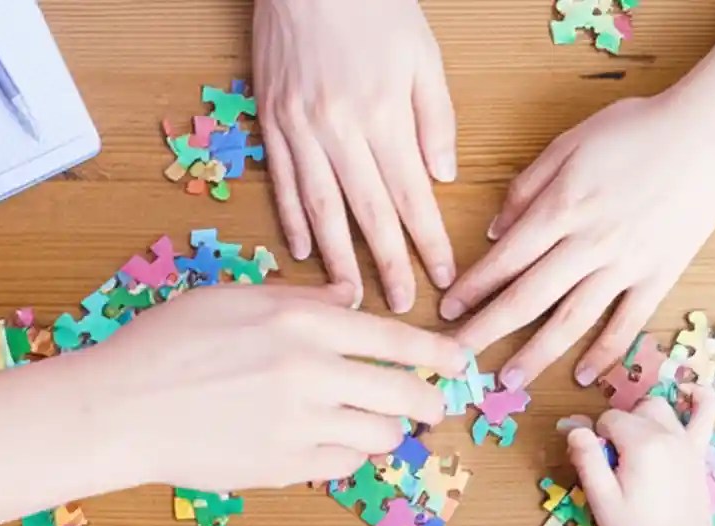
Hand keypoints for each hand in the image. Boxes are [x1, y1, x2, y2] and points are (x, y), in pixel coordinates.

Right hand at [64, 283, 466, 491]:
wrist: (119, 407)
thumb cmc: (166, 343)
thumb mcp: (233, 297)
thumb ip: (301, 297)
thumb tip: (352, 296)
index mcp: (301, 322)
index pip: (394, 339)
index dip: (437, 353)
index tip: (461, 362)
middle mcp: (311, 372)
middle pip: (405, 395)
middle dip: (430, 402)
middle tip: (433, 405)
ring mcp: (299, 425)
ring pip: (380, 436)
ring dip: (384, 430)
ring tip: (368, 423)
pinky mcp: (284, 468)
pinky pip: (343, 466)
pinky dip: (346, 455)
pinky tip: (327, 442)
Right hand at [254, 0, 457, 312]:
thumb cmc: (372, 8)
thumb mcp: (422, 56)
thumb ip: (434, 119)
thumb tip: (442, 176)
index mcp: (383, 115)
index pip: (412, 196)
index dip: (428, 242)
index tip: (443, 279)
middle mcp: (339, 130)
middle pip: (369, 213)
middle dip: (388, 265)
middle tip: (402, 307)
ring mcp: (299, 129)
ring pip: (321, 208)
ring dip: (339, 258)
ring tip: (353, 298)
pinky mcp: (271, 122)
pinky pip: (282, 182)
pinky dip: (291, 220)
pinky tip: (304, 253)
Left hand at [441, 93, 714, 388]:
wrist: (710, 134)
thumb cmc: (638, 130)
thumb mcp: (570, 142)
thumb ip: (528, 188)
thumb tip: (496, 233)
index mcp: (562, 208)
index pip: (505, 260)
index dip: (472, 289)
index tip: (447, 311)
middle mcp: (589, 243)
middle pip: (527, 298)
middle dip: (487, 331)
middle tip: (459, 357)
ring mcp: (626, 264)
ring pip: (571, 320)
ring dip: (536, 354)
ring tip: (510, 380)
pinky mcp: (659, 276)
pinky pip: (628, 323)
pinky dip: (605, 352)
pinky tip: (583, 374)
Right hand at [566, 390, 714, 525]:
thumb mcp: (602, 500)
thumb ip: (588, 459)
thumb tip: (574, 428)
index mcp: (640, 443)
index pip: (608, 420)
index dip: (596, 439)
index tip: (598, 466)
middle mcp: (666, 434)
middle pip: (631, 412)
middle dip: (616, 428)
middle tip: (612, 463)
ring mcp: (686, 441)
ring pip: (659, 407)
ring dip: (642, 416)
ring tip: (633, 442)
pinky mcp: (698, 452)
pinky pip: (706, 414)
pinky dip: (700, 398)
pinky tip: (690, 391)